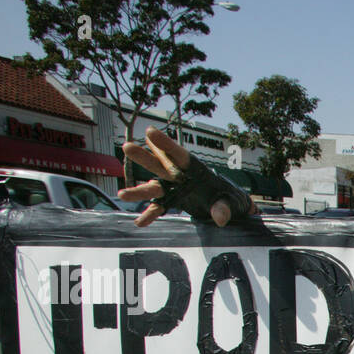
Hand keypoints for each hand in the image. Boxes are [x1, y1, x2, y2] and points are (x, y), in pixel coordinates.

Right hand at [119, 126, 257, 227]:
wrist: (228, 208)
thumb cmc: (230, 198)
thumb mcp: (231, 202)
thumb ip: (224, 208)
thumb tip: (220, 219)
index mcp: (195, 169)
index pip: (178, 154)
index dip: (165, 143)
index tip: (150, 131)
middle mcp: (180, 176)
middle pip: (160, 165)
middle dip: (144, 157)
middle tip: (127, 147)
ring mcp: (173, 189)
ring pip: (153, 187)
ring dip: (139, 191)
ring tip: (122, 194)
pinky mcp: (172, 202)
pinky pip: (158, 208)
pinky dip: (150, 215)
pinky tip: (140, 222)